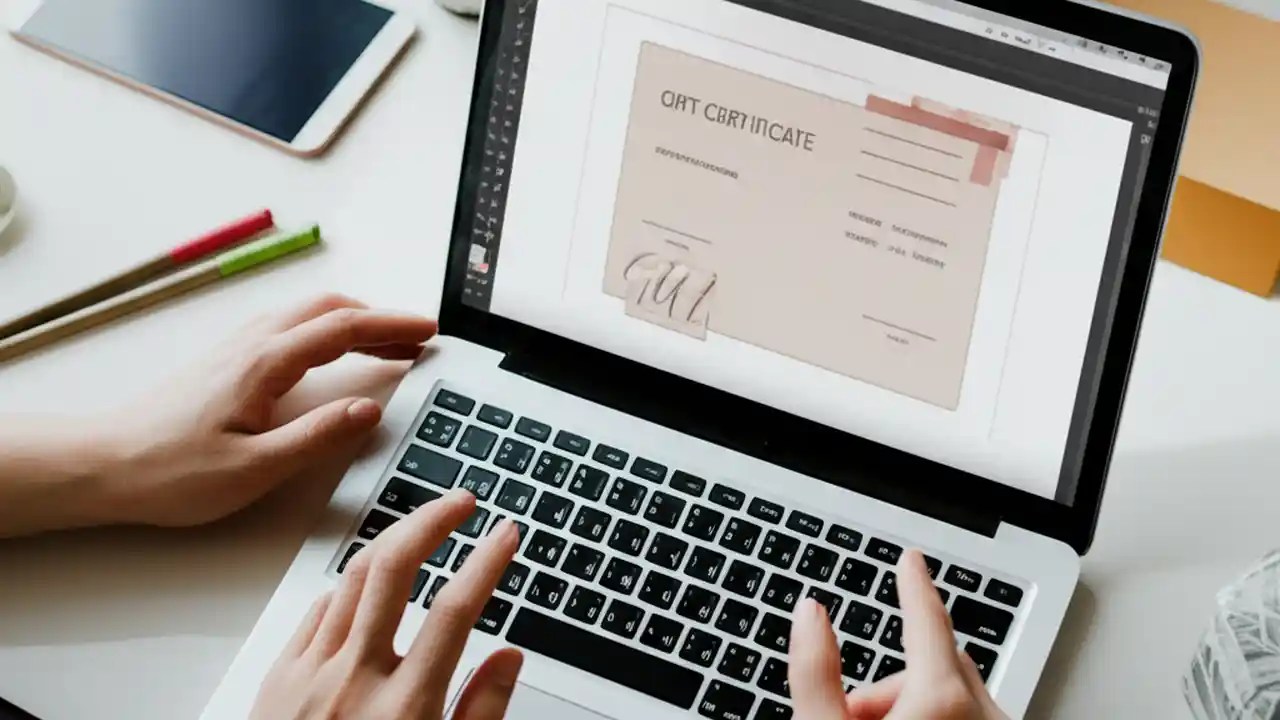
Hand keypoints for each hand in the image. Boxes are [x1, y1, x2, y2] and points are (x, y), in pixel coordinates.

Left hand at [102, 293, 437, 526]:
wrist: (104, 465)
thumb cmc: (169, 471)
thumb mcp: (253, 468)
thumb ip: (317, 436)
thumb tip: (367, 410)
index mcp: (263, 364)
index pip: (343, 329)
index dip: (391, 326)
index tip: (428, 332)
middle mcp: (251, 344)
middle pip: (330, 309)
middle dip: (381, 318)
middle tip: (418, 338)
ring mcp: (237, 348)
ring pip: (309, 315)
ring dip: (355, 321)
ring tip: (387, 345)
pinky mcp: (228, 360)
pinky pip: (291, 328)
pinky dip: (328, 331)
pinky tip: (334, 355)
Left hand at [252, 489, 523, 719]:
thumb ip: (481, 713)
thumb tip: (508, 657)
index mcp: (404, 709)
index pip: (455, 609)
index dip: (487, 561)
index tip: (506, 535)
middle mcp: (353, 682)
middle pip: (393, 568)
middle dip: (431, 519)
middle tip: (461, 503)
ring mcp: (308, 677)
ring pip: (350, 579)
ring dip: (391, 543)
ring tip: (421, 530)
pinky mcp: (276, 681)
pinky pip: (315, 612)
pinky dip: (346, 587)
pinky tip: (367, 587)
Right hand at [788, 550, 1006, 719]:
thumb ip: (815, 672)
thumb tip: (810, 615)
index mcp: (942, 700)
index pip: (927, 619)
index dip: (913, 585)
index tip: (912, 560)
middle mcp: (985, 716)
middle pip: (936, 664)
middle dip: (891, 683)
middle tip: (849, 712)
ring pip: (956, 694)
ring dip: (916, 704)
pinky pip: (973, 719)